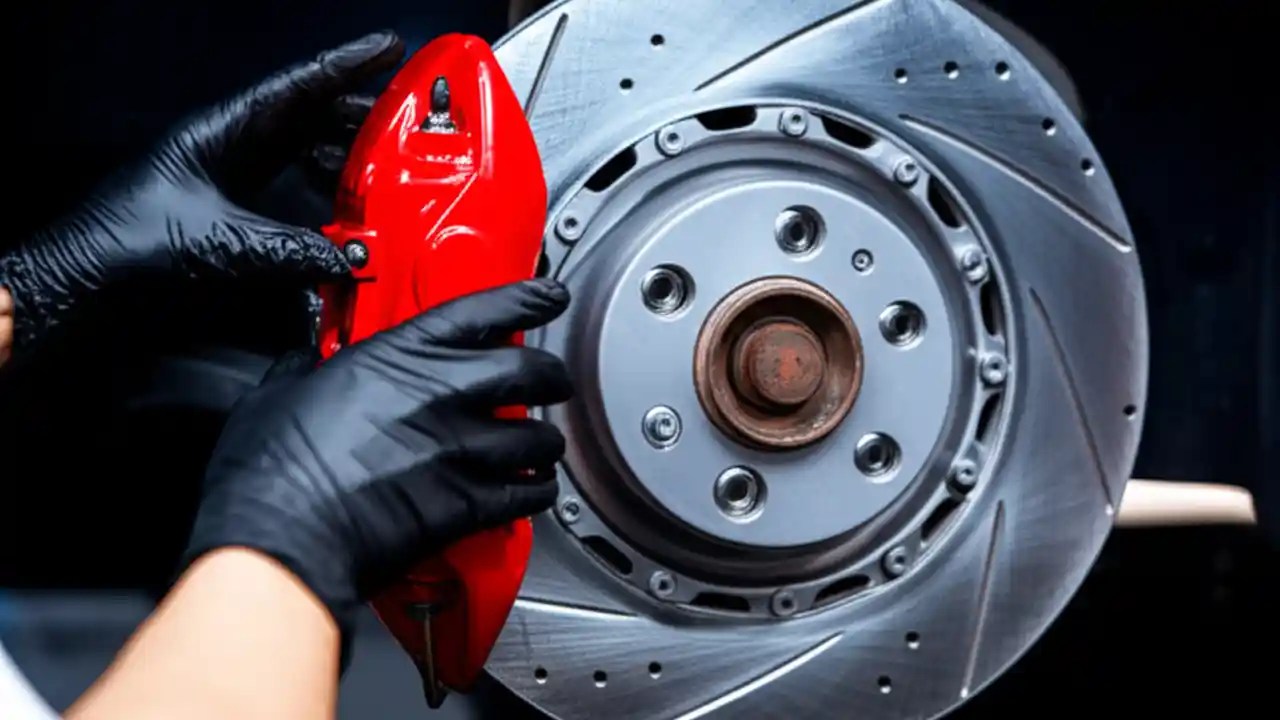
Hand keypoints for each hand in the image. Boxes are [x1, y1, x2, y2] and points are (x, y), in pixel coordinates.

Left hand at [0, 31, 404, 361]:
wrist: (87, 281)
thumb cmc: (127, 243)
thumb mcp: (217, 241)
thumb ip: (287, 249)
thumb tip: (346, 258)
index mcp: (220, 130)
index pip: (295, 86)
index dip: (346, 65)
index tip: (387, 49)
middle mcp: (230, 148)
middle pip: (308, 116)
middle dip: (358, 111)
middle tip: (403, 112)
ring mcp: (233, 180)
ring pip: (304, 153)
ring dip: (346, 156)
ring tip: (385, 161)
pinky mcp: (235, 214)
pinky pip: (294, 194)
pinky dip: (327, 197)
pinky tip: (350, 209)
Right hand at [182, 279, 573, 640]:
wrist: (283, 536)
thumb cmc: (271, 470)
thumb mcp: (278, 392)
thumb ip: (304, 369)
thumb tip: (302, 363)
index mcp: (397, 356)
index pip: (481, 311)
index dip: (526, 299)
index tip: (548, 296)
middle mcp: (441, 395)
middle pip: (531, 372)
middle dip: (552, 376)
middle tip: (555, 380)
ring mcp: (460, 450)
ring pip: (538, 438)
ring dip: (545, 442)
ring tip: (541, 446)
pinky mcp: (467, 504)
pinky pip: (529, 494)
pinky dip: (539, 492)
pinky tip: (535, 490)